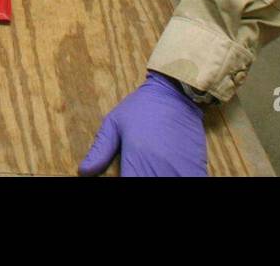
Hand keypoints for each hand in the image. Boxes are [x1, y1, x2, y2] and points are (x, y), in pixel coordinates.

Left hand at [78, 72, 208, 176]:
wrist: (175, 93)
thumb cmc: (141, 107)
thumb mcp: (115, 123)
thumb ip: (100, 149)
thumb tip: (84, 171)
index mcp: (136, 160)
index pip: (128, 183)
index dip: (125, 182)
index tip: (125, 176)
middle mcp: (158, 168)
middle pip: (148, 184)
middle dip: (142, 180)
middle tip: (137, 171)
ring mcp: (179, 170)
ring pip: (170, 186)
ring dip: (160, 180)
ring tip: (152, 171)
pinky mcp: (195, 168)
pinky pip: (191, 181)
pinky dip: (181, 180)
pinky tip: (171, 173)